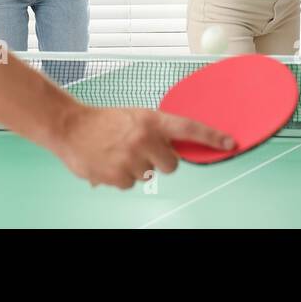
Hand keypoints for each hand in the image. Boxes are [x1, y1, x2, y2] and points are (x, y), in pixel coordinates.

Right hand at [54, 106, 233, 188]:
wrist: (70, 127)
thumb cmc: (103, 122)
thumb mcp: (135, 117)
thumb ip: (156, 131)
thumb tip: (178, 147)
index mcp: (152, 120)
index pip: (189, 128)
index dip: (212, 137)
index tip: (230, 143)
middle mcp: (145, 138)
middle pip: (172, 164)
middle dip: (161, 161)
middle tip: (142, 151)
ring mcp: (132, 158)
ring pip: (150, 175)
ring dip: (137, 168)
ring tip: (118, 153)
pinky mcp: (118, 176)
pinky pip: (131, 184)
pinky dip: (121, 177)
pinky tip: (109, 162)